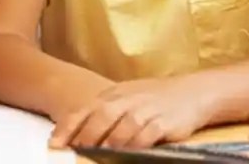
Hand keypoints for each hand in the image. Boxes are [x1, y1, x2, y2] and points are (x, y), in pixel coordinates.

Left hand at [49, 77, 214, 149]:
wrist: (194, 92)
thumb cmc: (156, 98)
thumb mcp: (127, 97)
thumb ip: (104, 111)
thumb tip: (76, 132)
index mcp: (114, 94)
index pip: (85, 109)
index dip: (68, 127)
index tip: (54, 143)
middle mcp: (128, 100)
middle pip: (100, 118)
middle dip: (84, 137)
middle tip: (72, 151)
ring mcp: (146, 110)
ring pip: (121, 129)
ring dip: (106, 144)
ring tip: (94, 156)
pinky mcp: (163, 123)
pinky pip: (145, 136)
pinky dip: (133, 146)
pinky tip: (125, 155)